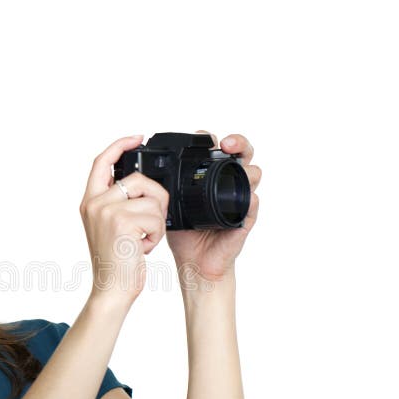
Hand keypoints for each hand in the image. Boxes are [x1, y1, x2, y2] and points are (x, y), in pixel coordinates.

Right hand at [80, 135, 169, 307]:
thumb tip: (141, 183)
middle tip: (150, 223)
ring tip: (144, 240)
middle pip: (138, 179)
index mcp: (89, 202)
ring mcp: (107, 212)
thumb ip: (118, 203)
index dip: (120, 145)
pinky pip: (155, 217)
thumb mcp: (111, 227)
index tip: (137, 138)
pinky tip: (144, 248)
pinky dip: (157, 235)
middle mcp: (94, 203)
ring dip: (156, 222)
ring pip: (151, 200)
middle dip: (155, 199)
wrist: (112, 290)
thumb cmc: (117, 262)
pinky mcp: (122, 222)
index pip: (101, 161)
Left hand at [165, 131, 260, 282]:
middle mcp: (228, 183)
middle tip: (226, 145)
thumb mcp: (170, 205)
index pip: (217, 149)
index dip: (214, 139)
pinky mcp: (244, 218)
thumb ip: (164, 187)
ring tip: (238, 170)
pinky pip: (253, 206)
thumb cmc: (184, 233)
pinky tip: (247, 198)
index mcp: (211, 177)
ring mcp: (239, 199)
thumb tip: (145, 171)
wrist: (194, 262)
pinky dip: (251, 200)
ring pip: (253, 174)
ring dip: (247, 169)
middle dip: (238, 143)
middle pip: (242, 154)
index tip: (203, 137)